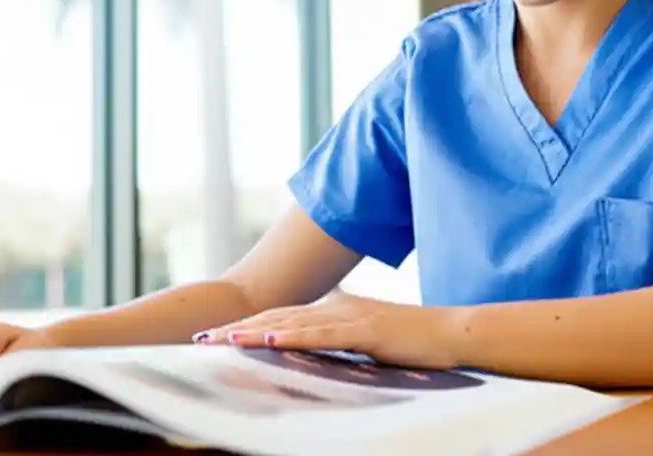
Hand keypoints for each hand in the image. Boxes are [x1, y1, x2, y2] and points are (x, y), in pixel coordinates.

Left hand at [193, 292, 461, 370]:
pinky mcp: (364, 330)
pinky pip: (320, 335)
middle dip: (236, 329)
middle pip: (275, 317)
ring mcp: (349, 315)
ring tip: (221, 341)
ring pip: (290, 323)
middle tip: (201, 340)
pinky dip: (292, 337)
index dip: (246, 326)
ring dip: (252, 332)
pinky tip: (268, 340)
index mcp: (334, 308)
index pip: (280, 317)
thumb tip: (315, 344)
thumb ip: (341, 338)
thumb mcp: (368, 337)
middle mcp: (335, 306)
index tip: (215, 337)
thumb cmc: (413, 340)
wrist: (451, 332)